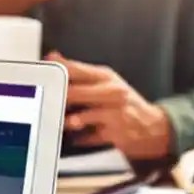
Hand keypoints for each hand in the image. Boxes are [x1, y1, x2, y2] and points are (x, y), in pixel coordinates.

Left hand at [50, 52, 172, 160]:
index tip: (40, 76)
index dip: (54, 72)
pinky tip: (77, 137)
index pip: (74, 69)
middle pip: (74, 93)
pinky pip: (89, 137)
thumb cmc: (124, 102)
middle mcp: (111, 91)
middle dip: (58, 100)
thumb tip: (52, 56)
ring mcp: (115, 113)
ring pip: (81, 117)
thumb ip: (78, 71)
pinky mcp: (115, 133)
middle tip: (45, 104)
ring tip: (62, 122)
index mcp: (105, 76)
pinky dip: (80, 138)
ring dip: (68, 122)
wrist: (153, 126)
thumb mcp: (104, 81)